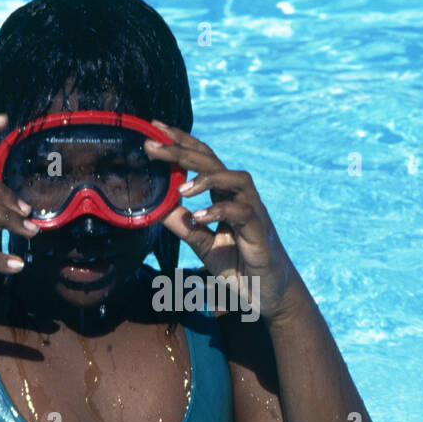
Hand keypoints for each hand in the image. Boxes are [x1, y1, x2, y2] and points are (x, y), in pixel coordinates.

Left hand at [149, 121, 296, 320]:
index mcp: (225, 197)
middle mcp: (240, 198)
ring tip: (182, 189)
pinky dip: (220, 212)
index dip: (181, 141)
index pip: (203, 159)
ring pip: (236, 179)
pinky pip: (243, 213)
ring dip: (208, 178)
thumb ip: (184, 228)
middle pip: (214, 162)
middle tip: (153, 147)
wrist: (269, 294)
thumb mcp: (204, 246)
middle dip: (183, 151)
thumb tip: (158, 210)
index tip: (156, 127)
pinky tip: (199, 218)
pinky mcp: (260, 234)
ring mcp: (253, 214)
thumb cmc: (239, 266)